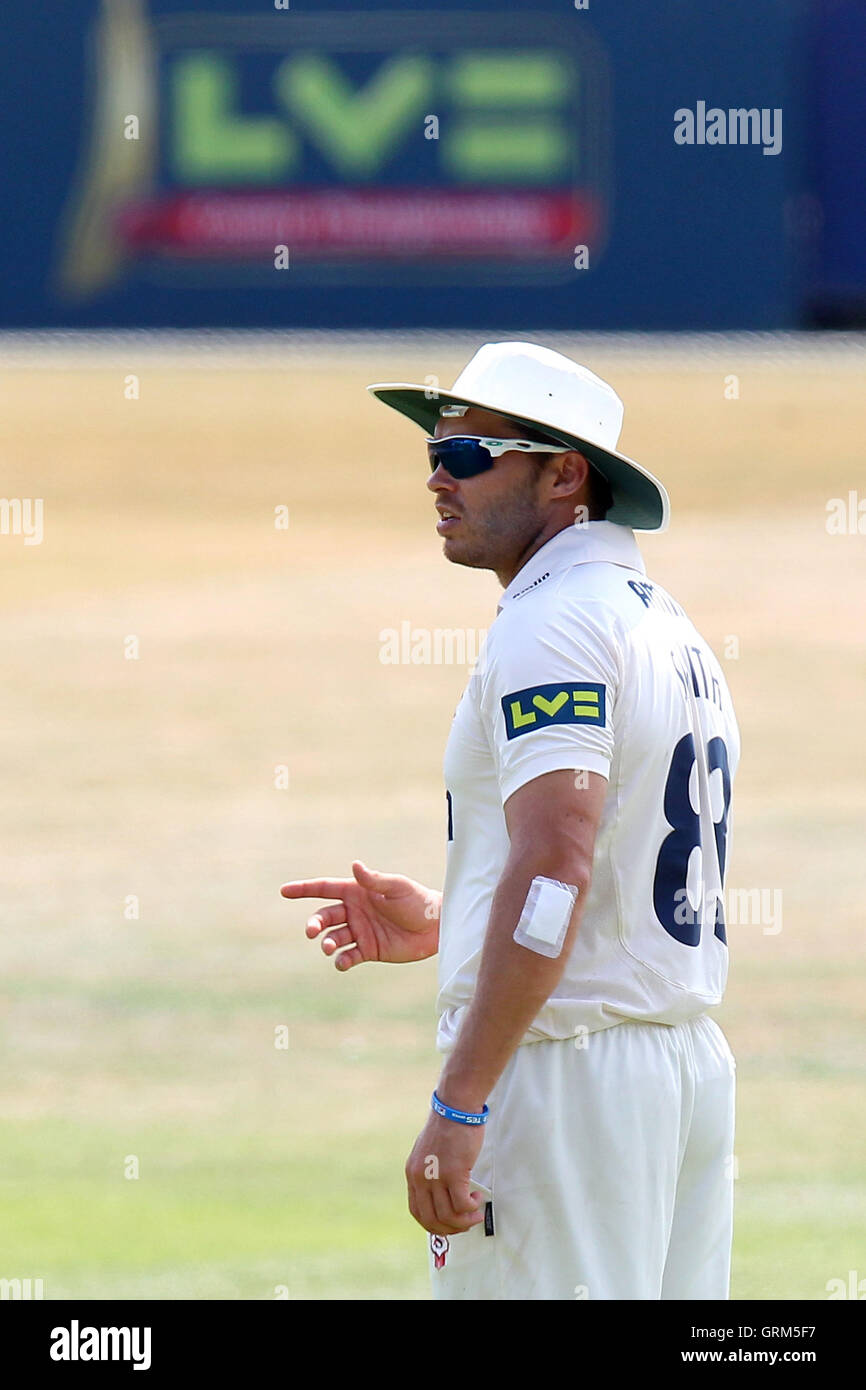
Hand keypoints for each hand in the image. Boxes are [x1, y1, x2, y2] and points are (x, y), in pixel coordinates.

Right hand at [280, 861, 440, 970]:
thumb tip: (354, 865)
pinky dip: (341, 960)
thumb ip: (375, 880)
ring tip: (328, 947)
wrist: (436, 927)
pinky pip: (347, 957)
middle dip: (314, 923)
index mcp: (357, 891)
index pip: (324, 888)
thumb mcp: (397, 887)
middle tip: (312, 931)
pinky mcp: (368, 951)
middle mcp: (354, 911)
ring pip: (332, 938)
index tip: (284, 891)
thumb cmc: (418, 900)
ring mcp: (359, 931)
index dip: (303, 889)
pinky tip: (342, 961)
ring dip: (326, 943)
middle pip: (324, 916)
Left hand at [405, 1109, 486, 1235]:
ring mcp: (436, 1177)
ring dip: (465, 1221)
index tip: (448, 1225)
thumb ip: (431, 1173)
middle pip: (431, 1220)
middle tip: (465, 1224)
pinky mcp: (454, 1173)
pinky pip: (462, 1205)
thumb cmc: (448, 1127)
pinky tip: (478, 1199)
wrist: (456, 1108)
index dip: (433, 1224)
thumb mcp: (429, 1152)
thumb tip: (442, 1195)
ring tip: (476, 1211)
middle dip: (450, 1229)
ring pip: (448, 1216)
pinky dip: (472, 1208)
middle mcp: (421, 1178)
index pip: (417, 1211)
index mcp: (413, 1173)